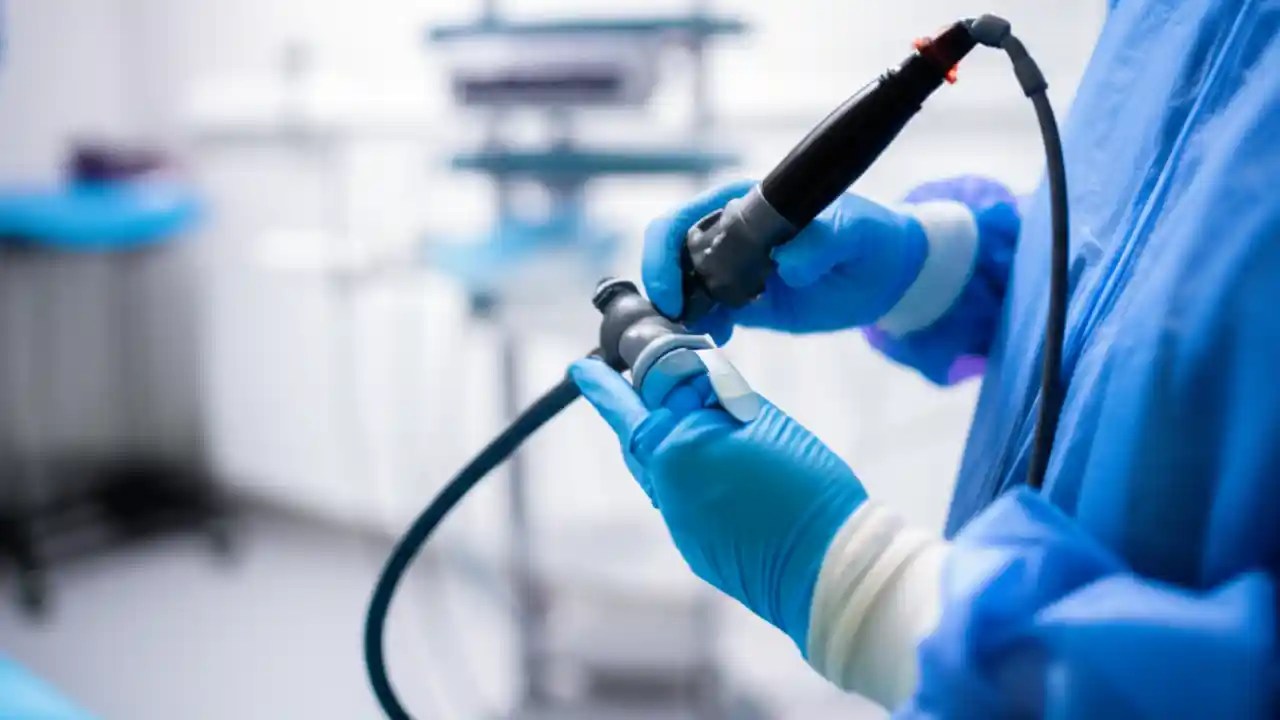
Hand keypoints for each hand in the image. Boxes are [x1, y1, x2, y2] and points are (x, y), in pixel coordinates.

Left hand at [570, 357, 865, 648]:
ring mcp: (676, 518)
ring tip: (650, 414)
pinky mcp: (690, 544)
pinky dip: (681, 475)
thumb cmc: (808, 490)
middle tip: (591, 374)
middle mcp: (667, 482)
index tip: (588, 367)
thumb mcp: (767, 424)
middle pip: (634, 432)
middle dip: (615, 402)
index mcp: (682, 444)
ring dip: (652, 438)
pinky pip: (675, 497)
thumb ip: (722, 401)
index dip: (618, 380)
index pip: (639, 398)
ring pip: (652, 466)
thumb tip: (696, 386)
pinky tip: (705, 468)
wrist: (822, 568)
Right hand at [643, 181, 926, 342]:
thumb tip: (789, 262)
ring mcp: (734, 270)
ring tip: (695, 337)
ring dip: (679, 314)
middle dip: (663, 288)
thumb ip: (824, 240)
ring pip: (684, 289)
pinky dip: (703, 330)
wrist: (885, 275)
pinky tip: (717, 341)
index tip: (672, 292)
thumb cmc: (869, 236)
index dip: (665, 252)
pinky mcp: (745, 303)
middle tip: (674, 321)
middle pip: (670, 254)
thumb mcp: (854, 231)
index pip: (685, 218)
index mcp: (745, 204)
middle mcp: (730, 234)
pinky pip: (710, 315)